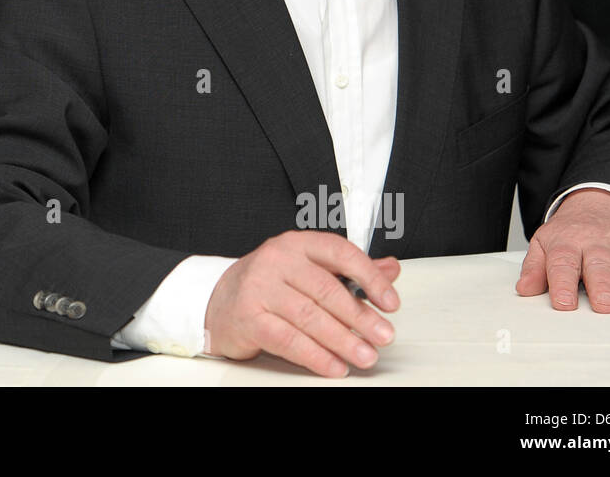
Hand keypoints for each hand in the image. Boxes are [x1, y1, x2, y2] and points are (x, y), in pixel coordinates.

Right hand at [203, 230, 400, 376]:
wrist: (218, 301)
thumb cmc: (269, 285)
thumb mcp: (308, 269)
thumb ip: (349, 270)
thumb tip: (391, 269)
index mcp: (296, 244)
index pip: (339, 252)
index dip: (369, 277)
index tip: (390, 302)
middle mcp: (276, 260)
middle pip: (326, 289)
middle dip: (360, 317)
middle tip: (384, 336)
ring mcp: (259, 287)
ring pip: (309, 316)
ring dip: (342, 340)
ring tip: (365, 356)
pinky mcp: (248, 317)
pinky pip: (288, 339)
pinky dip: (315, 356)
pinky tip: (334, 365)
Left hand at [515, 187, 609, 311]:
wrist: (597, 202)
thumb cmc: (570, 230)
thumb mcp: (544, 243)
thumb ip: (534, 268)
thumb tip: (524, 289)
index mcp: (567, 242)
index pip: (563, 263)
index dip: (561, 284)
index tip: (563, 304)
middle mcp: (596, 243)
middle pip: (599, 264)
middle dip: (602, 286)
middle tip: (603, 306)